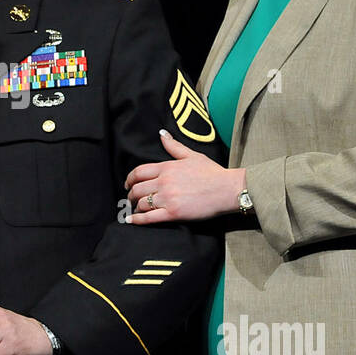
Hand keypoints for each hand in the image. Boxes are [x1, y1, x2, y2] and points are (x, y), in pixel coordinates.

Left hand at [124, 129, 244, 222]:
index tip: (128, 183)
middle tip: (131, 198)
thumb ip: (174, 146)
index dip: (129, 179)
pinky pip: (149, 217)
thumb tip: (162, 134)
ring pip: (141, 203)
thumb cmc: (212, 173)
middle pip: (137, 189)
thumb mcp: (192, 155)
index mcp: (167, 167)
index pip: (139, 172)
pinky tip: (131, 220)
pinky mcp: (173, 213)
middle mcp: (164, 182)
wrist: (227, 189)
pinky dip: (137, 220)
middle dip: (131, 194)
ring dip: (135, 207)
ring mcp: (168, 198)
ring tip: (135, 209)